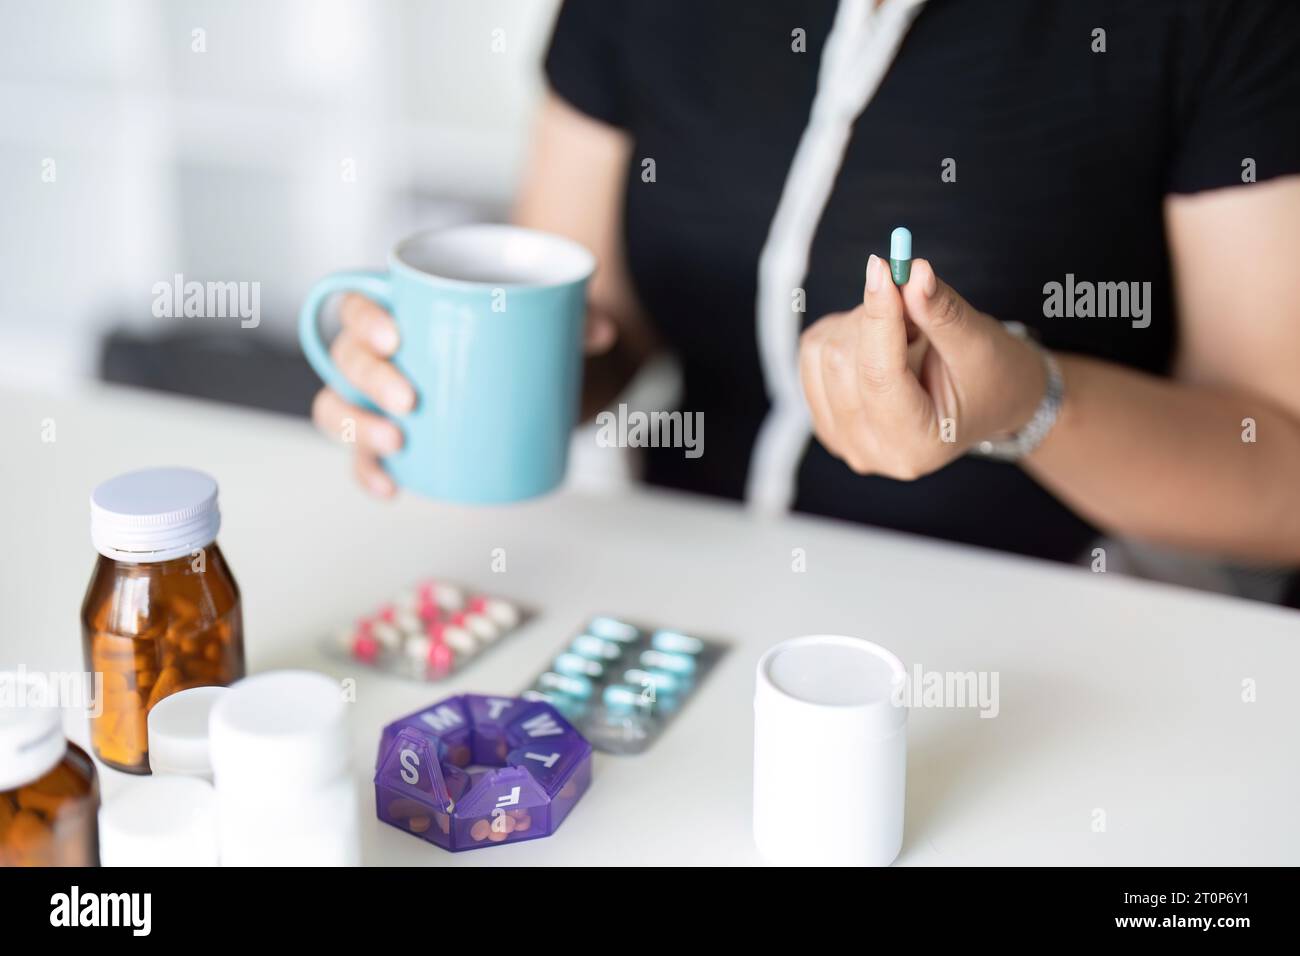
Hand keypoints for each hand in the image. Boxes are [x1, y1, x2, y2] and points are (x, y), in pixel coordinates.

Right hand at [311, 293, 618, 496]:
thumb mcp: (546, 320)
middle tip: (410, 401)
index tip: (395, 335)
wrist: (533, 375)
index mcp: (399, 308)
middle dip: (369, 380)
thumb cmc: (520, 335)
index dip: (363, 317)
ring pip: (338, 406)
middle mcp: (376, 351)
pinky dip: (368, 471)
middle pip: (346, 358)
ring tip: (397, 442)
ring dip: (357, 427)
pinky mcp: (391, 435)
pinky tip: (390, 486)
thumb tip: (600, 331)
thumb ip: (572, 316)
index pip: (356, 302)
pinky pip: (361, 454)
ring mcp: (377, 396)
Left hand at [798, 255, 1046, 479]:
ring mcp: (840, 438)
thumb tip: (912, 273)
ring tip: (907, 335)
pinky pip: (812, 352)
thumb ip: (942, 312)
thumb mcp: (978, 345)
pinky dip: (846, 331)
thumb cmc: (992, 378)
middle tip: (916, 308)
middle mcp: (869, 452)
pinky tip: (881, 344)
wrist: (988, 403)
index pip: (879, 377)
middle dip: (877, 318)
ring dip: (861, 323)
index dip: (879, 317)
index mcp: (915, 446)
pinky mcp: (823, 415)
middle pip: (843, 362)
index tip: (884, 267)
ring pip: (822, 352)